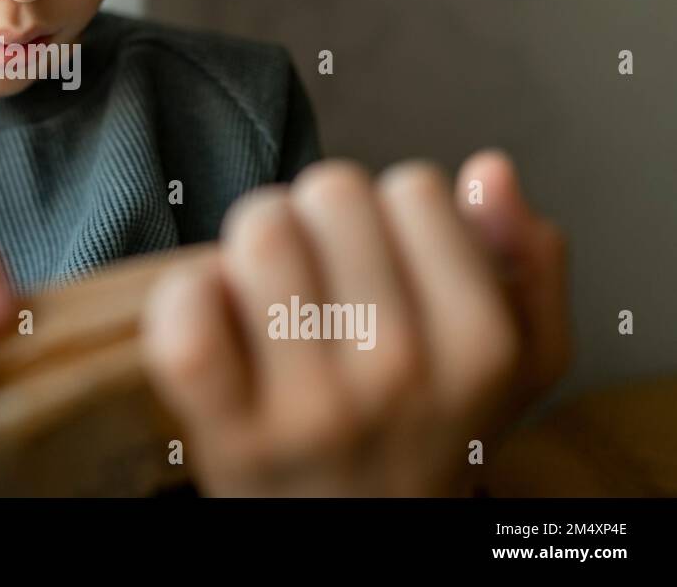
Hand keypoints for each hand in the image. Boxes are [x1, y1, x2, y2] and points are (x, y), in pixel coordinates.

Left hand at [140, 151, 570, 495]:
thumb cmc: (419, 435)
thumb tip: (487, 172)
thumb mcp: (513, 367)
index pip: (414, 188)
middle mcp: (402, 373)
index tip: (377, 265)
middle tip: (314, 280)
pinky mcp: (229, 430)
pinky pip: (190, 306)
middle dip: (314, 221)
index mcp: (480, 344)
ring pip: (261, 232)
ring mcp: (313, 407)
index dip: (387, 216)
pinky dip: (186, 298)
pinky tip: (214, 323)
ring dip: (250, 250)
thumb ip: (524, 265)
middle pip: (330, 193)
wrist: (356, 538)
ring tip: (263, 300)